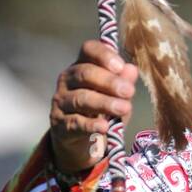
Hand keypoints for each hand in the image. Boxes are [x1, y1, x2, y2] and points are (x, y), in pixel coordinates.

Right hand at [49, 39, 138, 173]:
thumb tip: (131, 70)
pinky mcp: (59, 124)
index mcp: (82, 66)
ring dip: (104, 103)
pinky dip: (90, 125)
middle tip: (129, 91)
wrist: (81, 142)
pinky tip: (104, 126)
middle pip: (85, 73)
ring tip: (124, 108)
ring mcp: (61, 101)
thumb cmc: (100, 112)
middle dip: (109, 82)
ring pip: (81, 98)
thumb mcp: (116, 97)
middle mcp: (68, 80)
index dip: (103, 55)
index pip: (88, 50)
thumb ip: (123, 84)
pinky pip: (75, 123)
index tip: (120, 66)